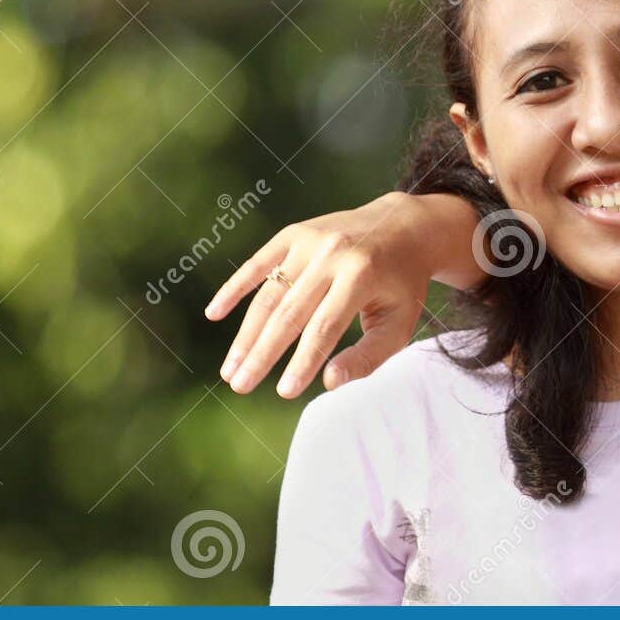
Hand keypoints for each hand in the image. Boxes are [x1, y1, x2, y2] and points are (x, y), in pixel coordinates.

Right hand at [205, 191, 474, 397]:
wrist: (404, 226)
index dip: (303, 361)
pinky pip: (258, 264)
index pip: (325, 327)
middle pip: (289, 312)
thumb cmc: (401, 285)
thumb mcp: (400, 321)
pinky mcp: (294, 234)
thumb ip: (370, 355)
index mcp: (362, 275)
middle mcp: (332, 254)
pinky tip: (214, 314)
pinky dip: (234, 288)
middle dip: (262, 353)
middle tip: (240, 387)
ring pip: (269, 293)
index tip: (285, 393)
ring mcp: (310, 240)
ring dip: (246, 333)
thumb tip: (329, 382)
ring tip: (231, 369)